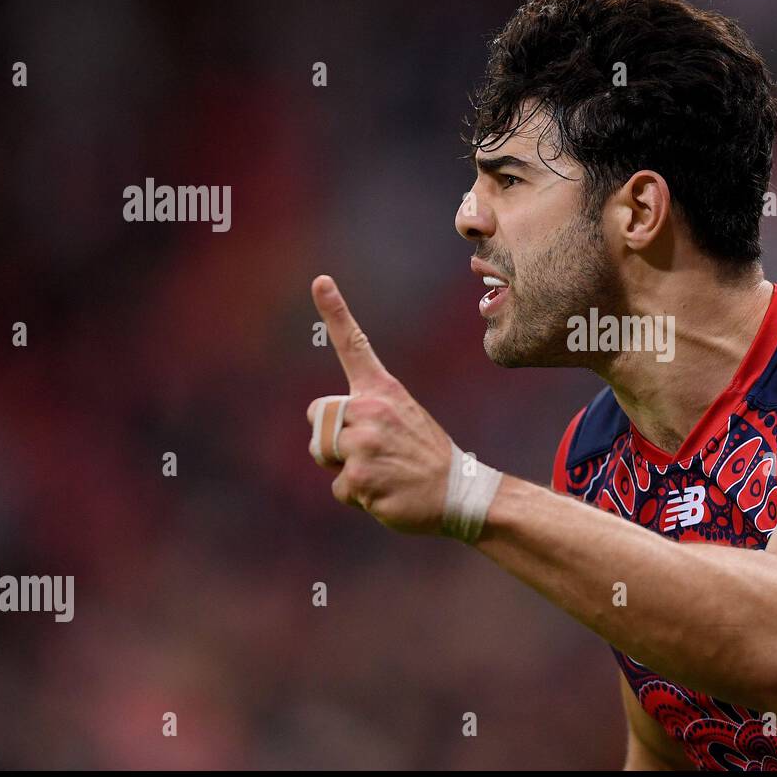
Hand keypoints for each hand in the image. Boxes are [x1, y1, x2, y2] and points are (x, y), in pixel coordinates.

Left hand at [306, 275, 452, 533]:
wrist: (459, 492)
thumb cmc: (424, 457)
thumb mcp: (401, 420)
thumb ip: (363, 415)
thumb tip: (324, 430)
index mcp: (383, 391)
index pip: (354, 344)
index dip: (335, 311)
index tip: (320, 280)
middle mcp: (372, 410)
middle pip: (316, 417)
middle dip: (331, 439)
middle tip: (373, 453)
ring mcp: (365, 444)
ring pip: (322, 454)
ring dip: (343, 469)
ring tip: (381, 472)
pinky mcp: (361, 477)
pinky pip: (338, 488)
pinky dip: (358, 497)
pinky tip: (386, 492)